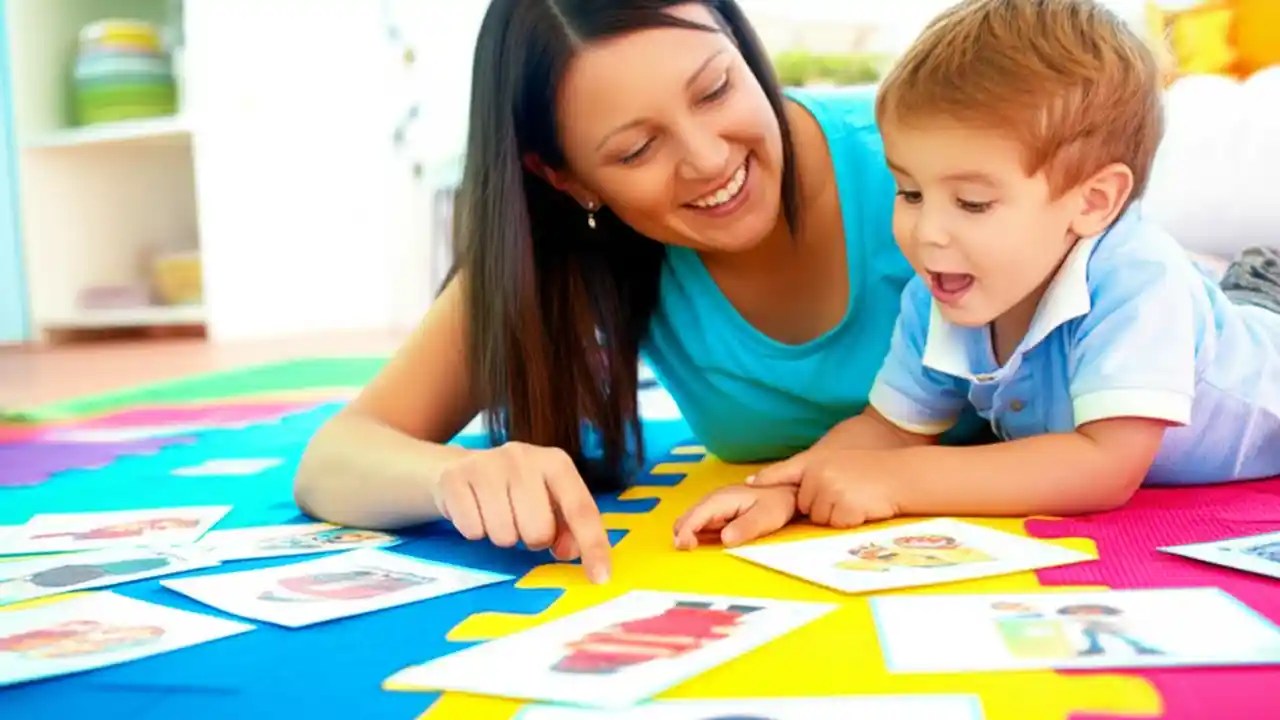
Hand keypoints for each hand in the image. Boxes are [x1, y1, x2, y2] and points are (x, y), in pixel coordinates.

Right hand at [432, 442, 611, 582]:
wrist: (462, 469)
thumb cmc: (517, 492)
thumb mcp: (549, 501)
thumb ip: (569, 527)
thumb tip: (568, 551)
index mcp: (556, 463)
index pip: (581, 509)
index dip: (593, 546)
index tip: (601, 578)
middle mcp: (524, 457)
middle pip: (538, 531)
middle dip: (531, 539)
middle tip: (522, 524)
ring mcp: (487, 464)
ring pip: (504, 535)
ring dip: (502, 537)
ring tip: (497, 516)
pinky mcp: (455, 478)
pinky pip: (472, 531)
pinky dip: (475, 531)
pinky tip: (476, 512)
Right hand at [671, 485, 797, 549]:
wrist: (788, 493)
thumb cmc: (778, 503)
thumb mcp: (765, 517)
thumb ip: (745, 527)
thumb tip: (724, 539)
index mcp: (721, 499)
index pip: (694, 516)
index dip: (685, 532)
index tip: (685, 547)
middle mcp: (714, 500)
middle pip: (687, 518)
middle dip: (682, 534)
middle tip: (689, 552)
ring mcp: (716, 506)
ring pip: (691, 521)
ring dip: (688, 535)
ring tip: (693, 551)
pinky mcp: (720, 512)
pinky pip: (701, 524)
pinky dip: (696, 534)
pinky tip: (702, 545)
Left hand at [747, 449, 901, 528]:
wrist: (902, 475)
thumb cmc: (873, 472)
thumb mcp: (840, 463)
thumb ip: (816, 474)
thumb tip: (798, 491)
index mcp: (816, 461)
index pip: (785, 470)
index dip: (767, 479)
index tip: (749, 484)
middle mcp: (818, 474)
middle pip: (804, 505)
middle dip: (821, 506)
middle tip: (846, 494)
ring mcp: (829, 490)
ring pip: (819, 518)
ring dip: (835, 515)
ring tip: (855, 499)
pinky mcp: (841, 507)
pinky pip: (835, 524)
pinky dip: (848, 521)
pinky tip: (862, 508)